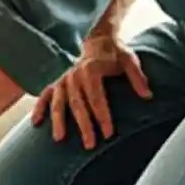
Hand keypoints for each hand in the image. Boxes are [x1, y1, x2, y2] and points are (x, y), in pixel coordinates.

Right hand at [31, 35, 151, 148]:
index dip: (103, 116)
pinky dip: (39, 108)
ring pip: (59, 102)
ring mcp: (64, 79)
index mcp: (91, 69)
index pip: (97, 98)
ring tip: (60, 139)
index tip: (109, 134)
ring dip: (59, 121)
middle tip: (89, 145)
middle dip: (84, 125)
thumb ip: (137, 77)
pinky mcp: (58, 82)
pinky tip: (36, 123)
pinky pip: (45, 96)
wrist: (98, 39)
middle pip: (78, 104)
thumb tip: (148, 96)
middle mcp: (74, 74)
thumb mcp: (129, 60)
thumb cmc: (115, 53)